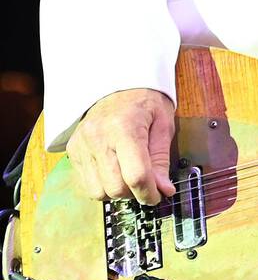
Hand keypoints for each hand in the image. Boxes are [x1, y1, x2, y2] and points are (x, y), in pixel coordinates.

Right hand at [66, 88, 176, 204]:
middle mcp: (98, 137)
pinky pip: (86, 185)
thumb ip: (161, 159)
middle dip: (134, 193)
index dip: (150, 193)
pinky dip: (102, 186)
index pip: (136, 175)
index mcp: (124, 127)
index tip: (159, 195)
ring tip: (127, 174)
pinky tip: (113, 170)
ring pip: (98, 192)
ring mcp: (81, 145)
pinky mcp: (73, 151)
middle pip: (115, 188)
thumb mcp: (163, 124)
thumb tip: (163, 190)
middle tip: (145, 182)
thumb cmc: (144, 102)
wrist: (117, 84)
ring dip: (117, 192)